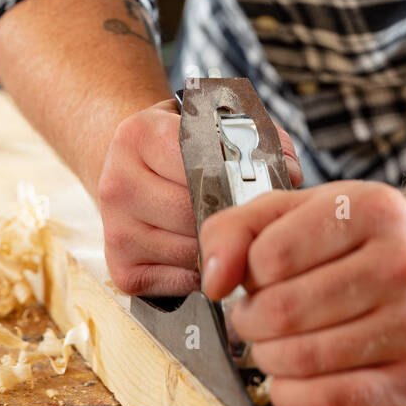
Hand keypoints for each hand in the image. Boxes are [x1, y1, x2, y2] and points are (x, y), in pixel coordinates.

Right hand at [98, 99, 303, 296]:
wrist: (133, 167)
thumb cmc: (183, 147)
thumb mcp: (212, 124)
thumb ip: (257, 138)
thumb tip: (290, 174)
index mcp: (138, 135)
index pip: (197, 162)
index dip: (234, 176)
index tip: (255, 183)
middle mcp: (117, 182)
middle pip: (192, 212)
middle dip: (228, 215)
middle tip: (249, 214)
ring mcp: (115, 229)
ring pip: (189, 251)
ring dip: (218, 247)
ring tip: (227, 230)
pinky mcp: (120, 269)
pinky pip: (180, 282)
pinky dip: (203, 273)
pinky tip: (205, 251)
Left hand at [199, 181, 405, 405]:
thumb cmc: (350, 240)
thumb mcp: (293, 211)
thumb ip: (236, 230)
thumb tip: (213, 281)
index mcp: (372, 209)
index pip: (272, 254)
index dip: (248, 272)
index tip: (258, 274)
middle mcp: (404, 262)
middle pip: (284, 310)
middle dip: (251, 318)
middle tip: (255, 314)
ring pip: (303, 358)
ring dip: (267, 355)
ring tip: (272, 340)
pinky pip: (331, 401)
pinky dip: (291, 394)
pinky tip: (288, 377)